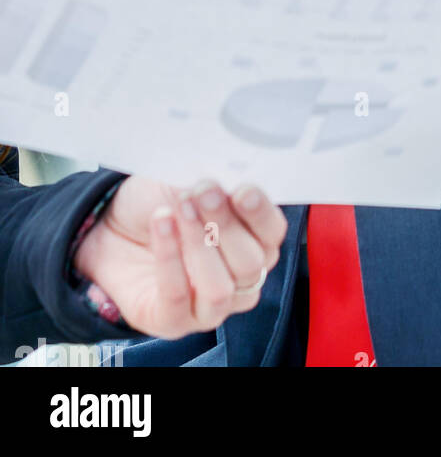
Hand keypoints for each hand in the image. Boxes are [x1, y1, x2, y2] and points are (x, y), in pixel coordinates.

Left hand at [72, 176, 286, 339]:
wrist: (113, 227)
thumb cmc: (161, 202)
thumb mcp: (190, 179)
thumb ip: (216, 180)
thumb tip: (230, 174)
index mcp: (254, 242)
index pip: (273, 234)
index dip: (261, 214)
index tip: (242, 189)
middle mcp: (239, 280)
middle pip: (250, 263)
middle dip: (226, 224)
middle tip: (203, 191)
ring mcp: (209, 307)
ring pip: (219, 288)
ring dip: (198, 243)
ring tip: (180, 207)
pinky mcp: (173, 322)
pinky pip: (177, 296)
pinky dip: (169, 257)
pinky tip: (161, 223)